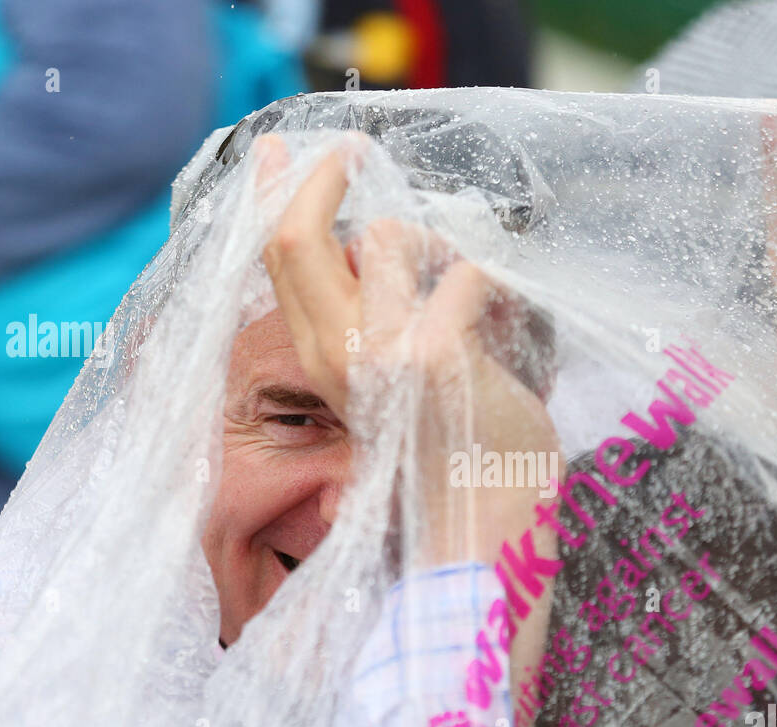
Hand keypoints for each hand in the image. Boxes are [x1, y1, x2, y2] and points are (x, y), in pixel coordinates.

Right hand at [255, 134, 561, 565]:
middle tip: (354, 149)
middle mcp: (336, 356)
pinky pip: (462, 269)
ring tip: (465, 288)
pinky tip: (503, 324)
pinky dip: (491, 281)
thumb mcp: (392, 389)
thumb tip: (371, 251)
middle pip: (297, 237)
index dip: (273, 195)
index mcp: (324, 361)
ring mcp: (378, 354)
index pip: (277, 262)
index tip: (279, 149)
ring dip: (432, 240)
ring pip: (383, 235)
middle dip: (324, 176)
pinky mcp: (430, 356)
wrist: (485, 527)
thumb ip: (373, 327)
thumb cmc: (453, 456)